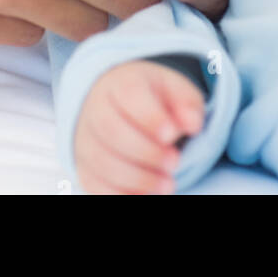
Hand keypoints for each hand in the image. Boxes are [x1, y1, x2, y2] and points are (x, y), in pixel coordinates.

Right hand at [74, 60, 204, 194]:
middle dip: (145, 151)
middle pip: (111, 130)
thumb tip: (194, 124)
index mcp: (120, 82)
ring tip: (168, 184)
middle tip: (175, 163)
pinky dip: (121, 194)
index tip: (171, 135)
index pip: (129, 94)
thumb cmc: (152, 99)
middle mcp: (95, 108)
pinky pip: (94, 185)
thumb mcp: (175, 91)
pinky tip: (148, 194)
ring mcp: (85, 140)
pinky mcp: (84, 168)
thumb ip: (187, 103)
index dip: (150, 117)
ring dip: (137, 178)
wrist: (118, 106)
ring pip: (101, 161)